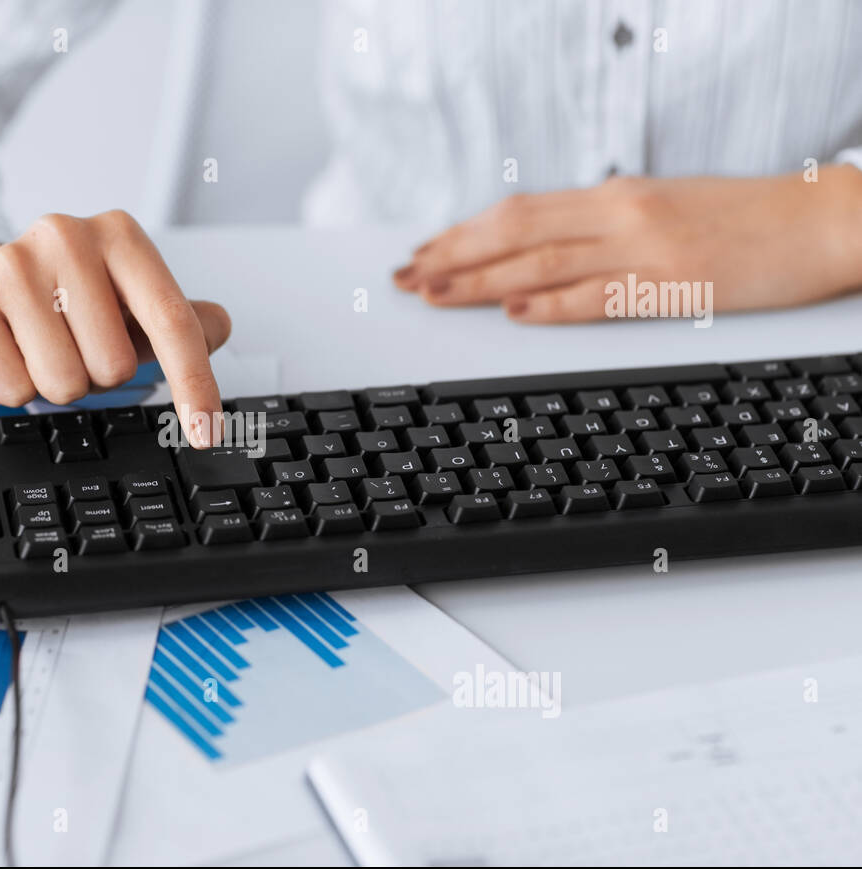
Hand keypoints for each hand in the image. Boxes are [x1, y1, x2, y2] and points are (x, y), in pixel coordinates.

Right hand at [0, 210, 230, 445]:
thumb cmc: (54, 305)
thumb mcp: (124, 308)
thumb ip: (179, 321)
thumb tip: (217, 327)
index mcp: (118, 235)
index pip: (172, 321)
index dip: (195, 384)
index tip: (208, 432)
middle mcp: (66, 235)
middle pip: (116, 366)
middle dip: (97, 376)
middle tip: (72, 348)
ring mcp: (10, 263)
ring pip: (64, 383)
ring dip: (55, 385)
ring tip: (36, 350)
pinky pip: (14, 389)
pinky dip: (13, 389)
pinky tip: (3, 353)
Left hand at [393, 166, 861, 322]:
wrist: (819, 222)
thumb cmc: (742, 219)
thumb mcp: (661, 210)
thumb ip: (603, 227)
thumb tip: (548, 249)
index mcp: (615, 196)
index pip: (519, 212)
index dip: (463, 233)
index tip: (424, 251)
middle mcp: (619, 216)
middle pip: (514, 233)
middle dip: (452, 256)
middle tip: (406, 277)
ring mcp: (643, 249)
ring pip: (540, 264)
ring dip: (480, 282)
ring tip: (433, 294)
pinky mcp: (671, 285)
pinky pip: (596, 296)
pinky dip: (550, 306)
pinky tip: (512, 314)